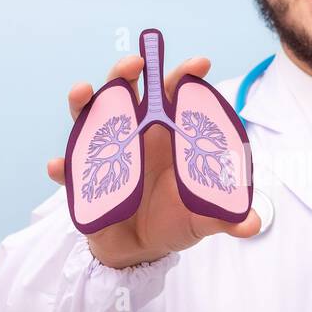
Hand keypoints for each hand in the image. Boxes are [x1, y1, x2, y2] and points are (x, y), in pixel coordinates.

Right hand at [49, 52, 260, 268]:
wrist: (141, 249)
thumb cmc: (176, 220)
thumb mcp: (202, 219)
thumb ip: (225, 217)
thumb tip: (253, 224)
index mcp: (168, 133)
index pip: (175, 94)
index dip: (184, 76)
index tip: (199, 64)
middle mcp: (135, 133)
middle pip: (126, 91)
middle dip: (127, 72)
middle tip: (134, 63)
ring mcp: (105, 151)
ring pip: (90, 116)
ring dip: (84, 101)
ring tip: (82, 91)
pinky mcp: (83, 179)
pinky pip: (68, 170)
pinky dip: (62, 167)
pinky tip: (58, 167)